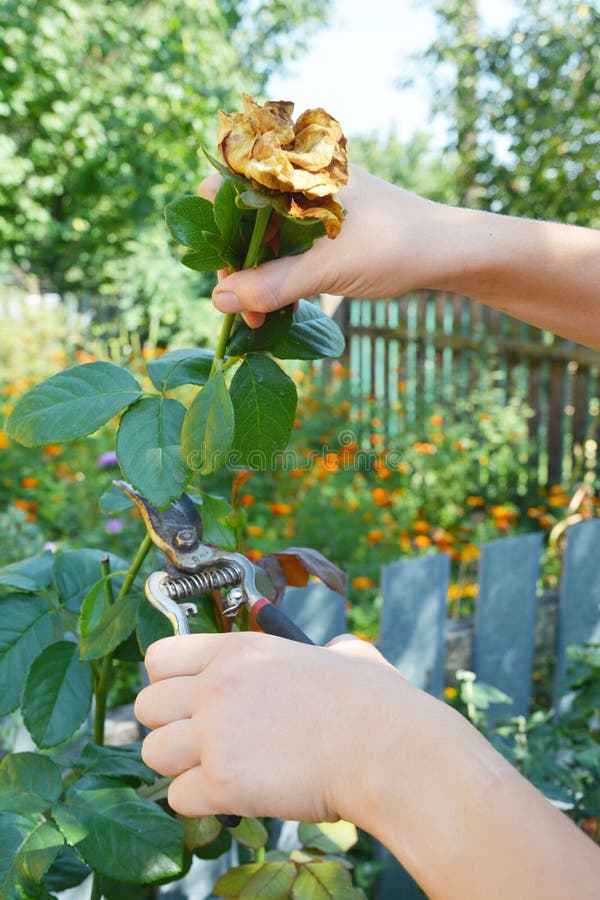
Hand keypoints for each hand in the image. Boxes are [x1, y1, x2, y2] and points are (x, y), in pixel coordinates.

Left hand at [135, 631, 404, 822]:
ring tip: (218, 773)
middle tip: (203, 744)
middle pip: (145, 707)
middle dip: (169, 727)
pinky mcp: (223, 782)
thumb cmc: (378, 703)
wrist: (390, 750)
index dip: (168, 682)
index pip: (159, 657)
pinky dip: (201, 804)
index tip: (189, 701)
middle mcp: (217, 685)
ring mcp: (215, 733)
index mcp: (240, 649)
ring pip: (152, 754)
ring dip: (180, 768)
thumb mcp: (344, 654)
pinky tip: (235, 798)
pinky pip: (178, 799)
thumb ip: (324, 651)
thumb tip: (337, 653)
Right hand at [200, 165, 599, 346]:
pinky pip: (285, 249)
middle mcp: (297, 180)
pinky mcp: (322, 229)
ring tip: (261, 319)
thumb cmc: (393, 247)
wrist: (448, 251)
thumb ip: (271, 285)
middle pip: (242, 218)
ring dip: (256, 278)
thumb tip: (219, 301)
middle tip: (244, 310)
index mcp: (295, 169)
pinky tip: (278, 309)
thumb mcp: (327, 269)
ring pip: (263, 239)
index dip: (214, 227)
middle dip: (236, 265)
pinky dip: (277, 278)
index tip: (221, 272)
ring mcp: (310, 204)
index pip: (227, 183)